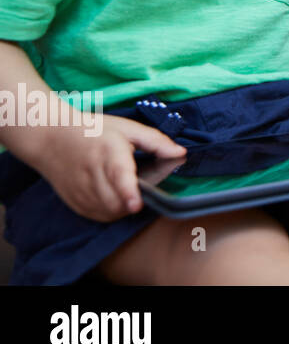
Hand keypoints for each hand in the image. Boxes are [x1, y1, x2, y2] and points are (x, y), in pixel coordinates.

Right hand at [32, 115, 186, 221]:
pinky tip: (115, 195)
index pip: (118, 176)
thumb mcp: (127, 128)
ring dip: (125, 206)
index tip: (136, 204)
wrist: (51, 138)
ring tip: (128, 186)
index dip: (128, 192)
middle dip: (137, 198)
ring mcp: (80, 191)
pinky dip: (112, 210)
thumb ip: (156, 142)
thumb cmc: (94, 131)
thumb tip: (181, 154)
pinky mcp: (75, 203)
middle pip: (118, 201)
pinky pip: (100, 215)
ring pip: (110, 212)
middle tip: (142, 181)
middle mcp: (92, 175)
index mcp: (108, 153)